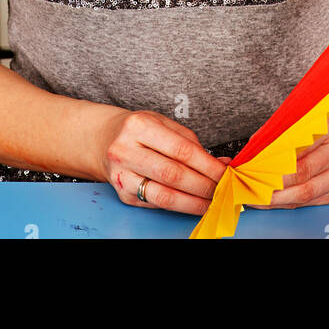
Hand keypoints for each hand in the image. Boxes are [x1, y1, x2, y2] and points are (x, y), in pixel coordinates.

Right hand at [94, 107, 227, 215]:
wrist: (104, 139)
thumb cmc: (138, 130)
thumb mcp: (162, 123)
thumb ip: (191, 142)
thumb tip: (221, 163)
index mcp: (139, 126)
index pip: (181, 150)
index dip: (207, 165)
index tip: (225, 173)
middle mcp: (126, 150)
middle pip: (173, 174)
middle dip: (203, 186)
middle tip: (222, 190)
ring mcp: (121, 174)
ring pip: (163, 195)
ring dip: (192, 202)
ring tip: (210, 202)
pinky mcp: (122, 193)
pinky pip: (155, 203)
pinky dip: (177, 205)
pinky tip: (191, 203)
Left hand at [248, 109, 328, 208]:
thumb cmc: (313, 125)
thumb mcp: (297, 118)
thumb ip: (277, 134)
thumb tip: (252, 156)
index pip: (298, 146)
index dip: (273, 161)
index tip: (253, 169)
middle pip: (303, 173)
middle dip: (274, 184)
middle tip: (253, 188)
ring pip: (306, 192)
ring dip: (279, 198)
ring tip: (259, 198)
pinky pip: (310, 201)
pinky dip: (289, 202)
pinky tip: (274, 200)